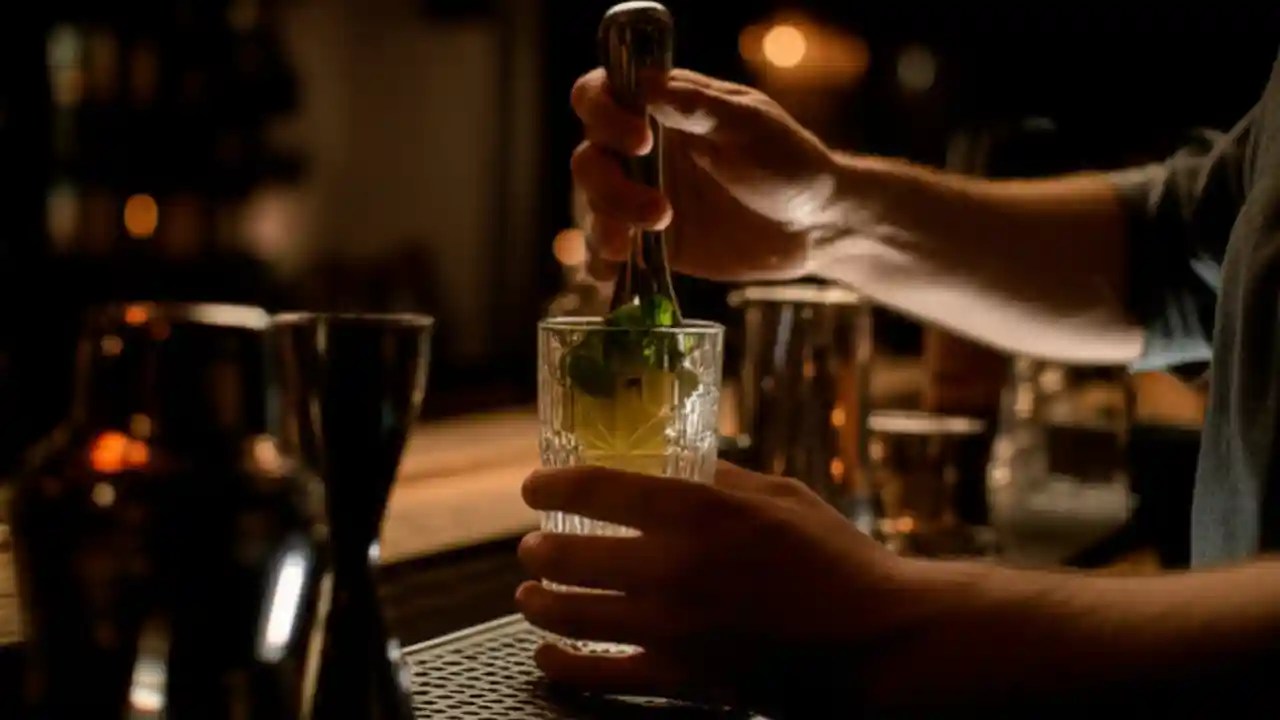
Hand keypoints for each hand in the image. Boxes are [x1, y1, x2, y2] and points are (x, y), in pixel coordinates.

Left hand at [516, 462, 915, 715]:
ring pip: (572, 614)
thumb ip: (719, 477)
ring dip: (538, 602)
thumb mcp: (780, 494)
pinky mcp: (680, 677)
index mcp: (697, 510)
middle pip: (568, 554)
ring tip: (528, 594)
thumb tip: (673, 466)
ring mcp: (671, 627)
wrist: (874, 640)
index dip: (552, 484)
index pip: (595, 489)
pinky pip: (602, 674)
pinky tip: (546, 654)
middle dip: (537, 549)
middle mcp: (672, 567)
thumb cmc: (834, 558)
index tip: (534, 486)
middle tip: (530, 547)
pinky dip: (564, 665)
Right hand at [571, 68, 847, 282]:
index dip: (603, 113)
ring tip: (649, 238)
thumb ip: (697, 107)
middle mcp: (639, 151)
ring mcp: (639, 197)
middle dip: (610, 185)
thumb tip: (644, 85)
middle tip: (658, 209)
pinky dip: (602, 262)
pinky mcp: (647, 243)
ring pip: (593, 206)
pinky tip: (615, 272)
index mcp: (660, 108)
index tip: (640, 139)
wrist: (813, 226)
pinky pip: (607, 252)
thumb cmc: (787, 162)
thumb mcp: (748, 127)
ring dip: (610, 223)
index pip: (599, 95)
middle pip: (588, 159)